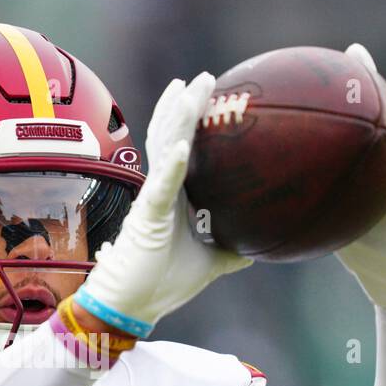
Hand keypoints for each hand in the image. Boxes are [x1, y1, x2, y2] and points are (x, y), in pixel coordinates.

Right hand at [76, 73, 252, 336]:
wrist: (128, 307)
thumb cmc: (160, 285)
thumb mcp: (208, 266)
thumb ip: (230, 253)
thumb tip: (257, 251)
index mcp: (174, 198)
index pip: (181, 149)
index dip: (190, 121)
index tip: (208, 95)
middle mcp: (161, 191)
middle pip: (171, 137)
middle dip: (186, 105)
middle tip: (205, 77)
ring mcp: (151, 200)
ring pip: (163, 149)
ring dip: (178, 118)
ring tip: (190, 89)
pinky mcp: (146, 217)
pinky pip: (161, 187)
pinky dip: (171, 166)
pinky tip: (181, 146)